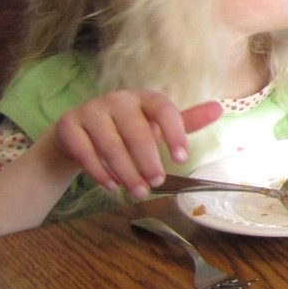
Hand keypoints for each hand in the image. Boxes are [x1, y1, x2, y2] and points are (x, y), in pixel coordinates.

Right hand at [46, 92, 223, 198]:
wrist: (79, 135)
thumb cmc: (127, 129)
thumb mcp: (156, 126)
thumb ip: (186, 121)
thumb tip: (219, 108)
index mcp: (144, 97)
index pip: (164, 110)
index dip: (175, 133)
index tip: (182, 159)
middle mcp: (117, 99)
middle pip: (136, 132)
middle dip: (148, 161)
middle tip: (157, 182)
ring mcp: (91, 110)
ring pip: (111, 145)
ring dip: (126, 172)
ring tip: (137, 191)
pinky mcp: (69, 125)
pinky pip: (86, 151)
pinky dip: (100, 171)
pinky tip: (111, 185)